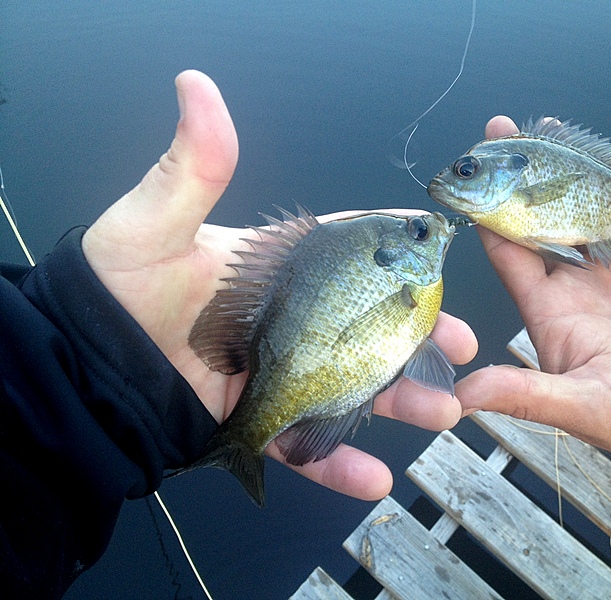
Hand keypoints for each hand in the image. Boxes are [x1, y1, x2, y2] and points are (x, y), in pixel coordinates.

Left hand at [81, 70, 476, 499]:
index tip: (440, 249)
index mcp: (278, 269)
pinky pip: (307, 446)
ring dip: (402, 400)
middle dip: (422, 334)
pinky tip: (376, 476)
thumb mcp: (154, 225)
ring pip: (354, 386)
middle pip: (369, 324)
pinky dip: (340, 464)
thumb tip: (196, 86)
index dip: (396, 252)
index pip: (348, 252)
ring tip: (442, 409)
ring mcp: (280, 372)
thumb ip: (191, 167)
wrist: (85, 369)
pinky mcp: (261, 421)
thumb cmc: (116, 290)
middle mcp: (290, 320)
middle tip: (462, 343)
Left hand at [456, 116, 610, 483]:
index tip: (470, 171)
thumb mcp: (581, 409)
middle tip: (503, 129)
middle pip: (538, 218)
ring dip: (567, 170)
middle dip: (520, 176)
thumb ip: (526, 395)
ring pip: (582, 209)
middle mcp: (571, 285)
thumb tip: (464, 397)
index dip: (488, 210)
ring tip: (548, 126)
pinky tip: (606, 154)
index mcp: (547, 311)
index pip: (508, 251)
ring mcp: (610, 272)